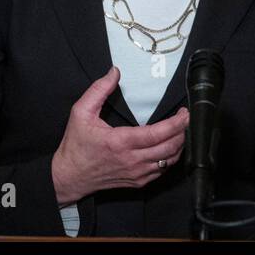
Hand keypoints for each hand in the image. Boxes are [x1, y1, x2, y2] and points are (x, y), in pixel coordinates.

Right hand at [50, 66, 188, 204]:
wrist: (69, 176)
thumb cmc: (76, 145)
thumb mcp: (81, 112)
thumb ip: (99, 90)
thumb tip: (114, 72)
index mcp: (120, 142)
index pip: (158, 133)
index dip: (176, 123)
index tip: (184, 113)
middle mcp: (132, 160)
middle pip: (169, 147)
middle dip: (183, 132)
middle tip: (186, 119)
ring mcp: (136, 173)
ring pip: (169, 161)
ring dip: (179, 145)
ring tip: (181, 131)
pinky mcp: (137, 182)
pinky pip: (161, 171)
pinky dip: (170, 159)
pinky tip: (170, 148)